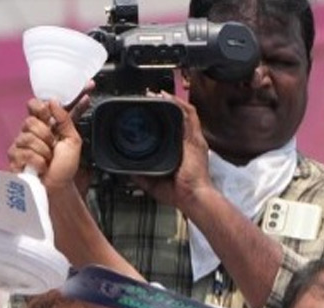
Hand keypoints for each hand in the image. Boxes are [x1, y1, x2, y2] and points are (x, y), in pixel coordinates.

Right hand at [7, 97, 83, 190]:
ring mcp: (20, 144)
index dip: (40, 107)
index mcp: (44, 125)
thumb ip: (66, 119)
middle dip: (46, 136)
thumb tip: (54, 101)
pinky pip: (23, 153)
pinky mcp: (14, 157)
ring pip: (27, 137)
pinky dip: (37, 162)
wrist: (60, 187)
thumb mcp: (73, 140)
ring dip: (43, 152)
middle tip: (53, 147)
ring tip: (48, 160)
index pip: (35, 105)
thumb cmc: (65, 166)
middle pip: (30, 121)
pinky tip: (40, 167)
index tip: (49, 117)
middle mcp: (29, 132)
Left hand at [130, 92, 212, 211]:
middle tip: (150, 98)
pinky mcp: (196, 139)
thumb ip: (141, 176)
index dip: (160, 118)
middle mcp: (187, 143)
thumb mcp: (154, 183)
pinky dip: (180, 104)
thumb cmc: (180, 193)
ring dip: (171, 101)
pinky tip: (170, 97)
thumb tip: (128, 171)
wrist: (193, 197)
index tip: (147, 112)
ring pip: (183, 113)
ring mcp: (192, 140)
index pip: (170, 129)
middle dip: (164, 105)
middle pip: (177, 117)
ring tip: (157, 94)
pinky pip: (190, 116)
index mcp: (179, 152)